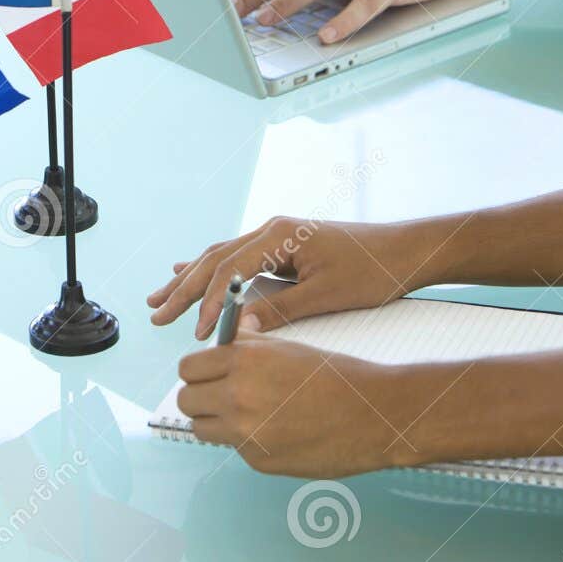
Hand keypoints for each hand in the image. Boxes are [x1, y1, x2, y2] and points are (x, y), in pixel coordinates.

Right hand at [148, 216, 430, 338]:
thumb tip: (237, 328)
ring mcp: (278, 235)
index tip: (195, 332)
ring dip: (191, 279)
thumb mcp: (326, 296)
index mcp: (280, 235)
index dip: (208, 302)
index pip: (229, 270)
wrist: (407, 250)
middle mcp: (274, 229)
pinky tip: (192, 272)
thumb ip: (278, 310)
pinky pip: (239, 258)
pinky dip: (214, 271)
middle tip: (155, 312)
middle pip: (216, 258)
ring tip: (161, 296)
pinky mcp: (285, 246)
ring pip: (222, 257)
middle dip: (183, 288)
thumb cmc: (374, 270)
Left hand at [176, 333, 420, 476]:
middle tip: (219, 394)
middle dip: (200, 396)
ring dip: (215, 421)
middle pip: (187, 400)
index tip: (207, 373)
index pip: (188, 368)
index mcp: (243, 361)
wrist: (372, 414)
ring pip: (202, 428)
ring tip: (243, 413)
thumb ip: (248, 343)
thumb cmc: (336, 377)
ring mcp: (245, 433)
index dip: (198, 370)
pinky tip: (275, 430)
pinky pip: (234, 447)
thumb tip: (228, 332)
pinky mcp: (258, 460)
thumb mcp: (288, 347)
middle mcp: (237, 396)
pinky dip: (246, 440)